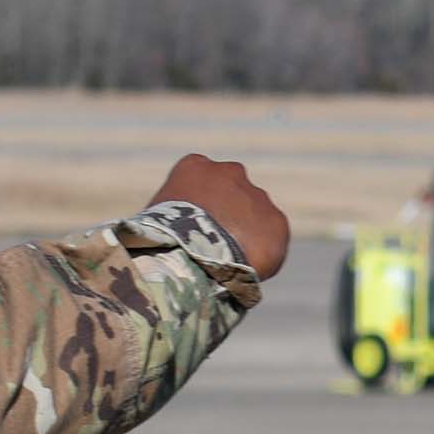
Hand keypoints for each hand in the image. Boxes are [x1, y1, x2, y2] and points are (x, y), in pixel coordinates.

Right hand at [144, 153, 285, 275]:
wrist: (191, 254)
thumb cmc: (161, 239)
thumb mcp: (156, 217)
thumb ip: (174, 213)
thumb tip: (170, 232)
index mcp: (196, 166)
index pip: (202, 182)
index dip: (199, 208)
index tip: (194, 228)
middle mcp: (231, 173)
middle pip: (233, 194)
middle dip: (228, 215)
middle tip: (216, 245)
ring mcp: (256, 195)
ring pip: (255, 216)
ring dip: (247, 234)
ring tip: (229, 262)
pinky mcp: (276, 221)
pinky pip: (272, 238)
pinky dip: (263, 252)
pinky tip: (246, 267)